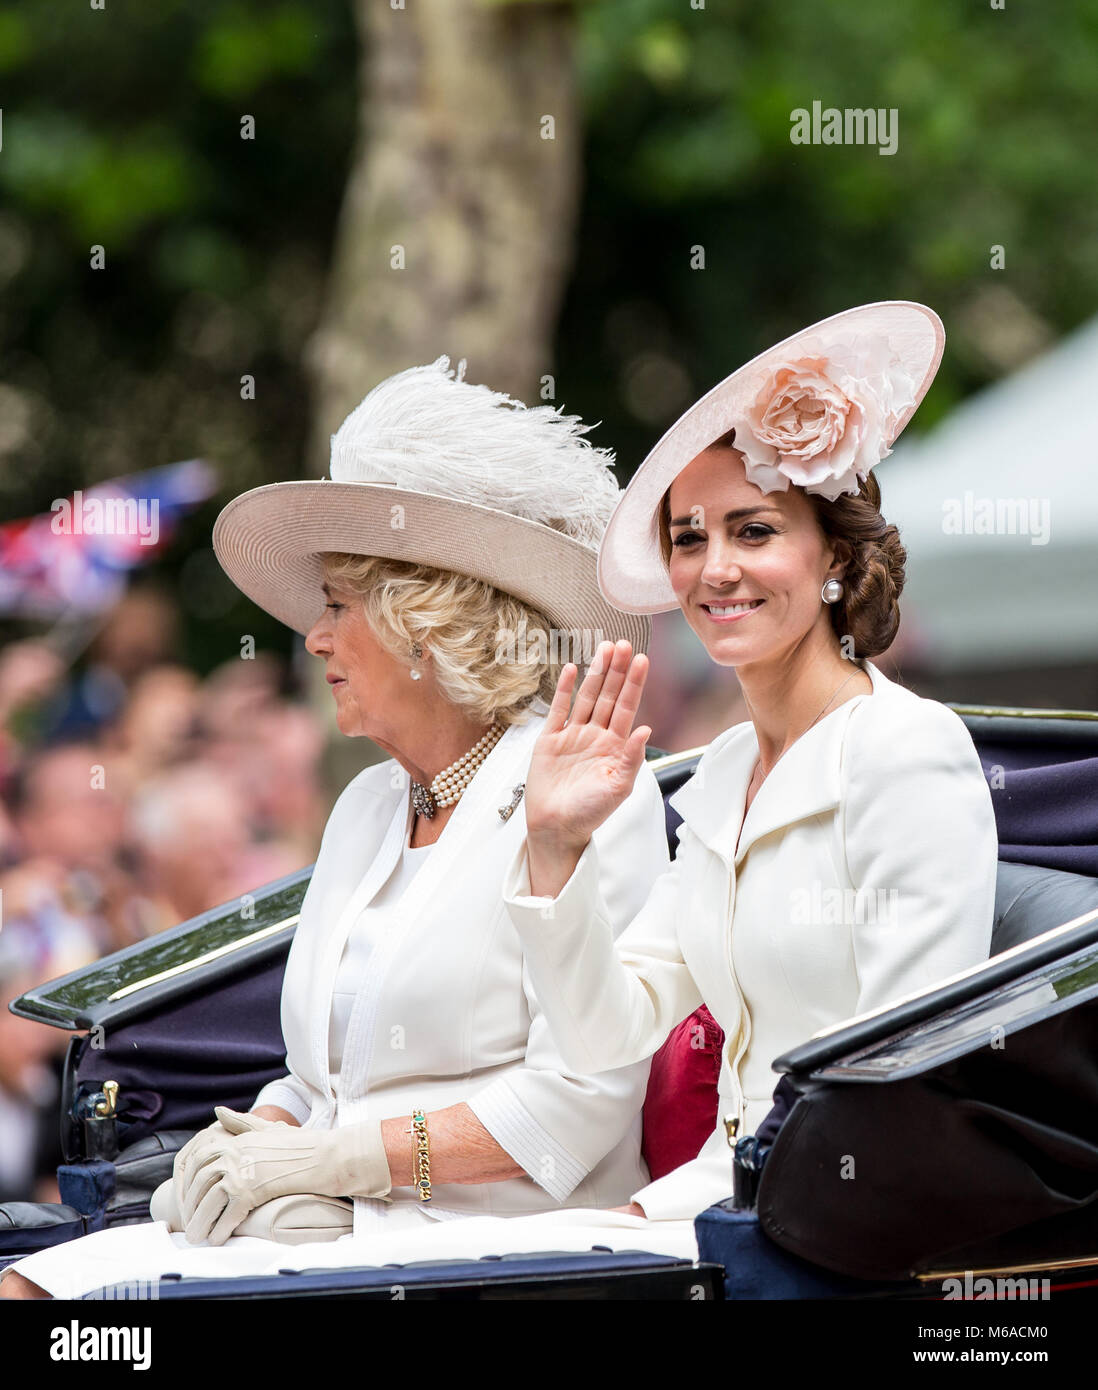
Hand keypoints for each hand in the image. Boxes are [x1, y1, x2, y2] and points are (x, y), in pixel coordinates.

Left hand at [179, 1107, 390, 1245]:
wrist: (326, 1156)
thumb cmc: (302, 1144)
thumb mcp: (268, 1128)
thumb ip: (242, 1122)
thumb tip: (218, 1112)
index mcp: (235, 1138)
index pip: (195, 1159)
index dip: (186, 1182)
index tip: (186, 1199)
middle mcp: (233, 1151)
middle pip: (198, 1182)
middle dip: (190, 1206)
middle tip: (190, 1224)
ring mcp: (241, 1170)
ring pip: (208, 1201)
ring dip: (200, 1222)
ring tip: (198, 1237)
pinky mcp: (251, 1190)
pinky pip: (228, 1214)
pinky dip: (220, 1230)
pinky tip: (218, 1238)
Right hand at [524, 640, 650, 896]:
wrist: (557, 828)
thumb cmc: (590, 813)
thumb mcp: (619, 788)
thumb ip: (633, 758)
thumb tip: (646, 729)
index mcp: (616, 747)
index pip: (628, 707)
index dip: (634, 683)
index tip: (641, 660)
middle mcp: (596, 736)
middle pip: (609, 695)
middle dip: (617, 670)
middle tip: (624, 643)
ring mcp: (574, 736)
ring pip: (587, 697)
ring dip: (596, 673)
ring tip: (605, 648)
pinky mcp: (550, 740)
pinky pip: (559, 709)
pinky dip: (566, 689)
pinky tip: (573, 669)